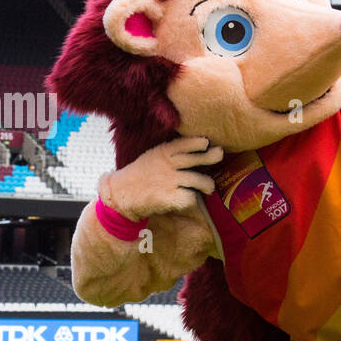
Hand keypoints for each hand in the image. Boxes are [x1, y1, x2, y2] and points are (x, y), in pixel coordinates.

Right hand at [100, 136, 223, 219]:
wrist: (121, 195)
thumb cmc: (142, 175)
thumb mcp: (153, 156)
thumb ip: (173, 152)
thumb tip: (200, 146)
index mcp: (162, 152)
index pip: (183, 144)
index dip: (196, 142)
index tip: (207, 142)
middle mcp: (167, 165)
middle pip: (194, 159)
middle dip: (210, 156)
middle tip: (219, 154)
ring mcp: (169, 181)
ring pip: (198, 180)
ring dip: (207, 184)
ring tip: (209, 188)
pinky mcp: (169, 197)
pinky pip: (190, 197)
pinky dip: (192, 199)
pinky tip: (191, 199)